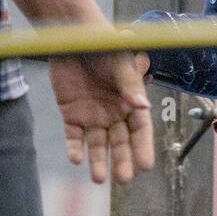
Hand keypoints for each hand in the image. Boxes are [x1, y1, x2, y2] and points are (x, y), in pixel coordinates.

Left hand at [50, 50, 154, 183]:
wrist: (72, 36)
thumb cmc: (103, 45)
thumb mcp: (120, 63)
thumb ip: (130, 84)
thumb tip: (143, 106)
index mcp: (131, 101)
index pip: (140, 129)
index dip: (143, 147)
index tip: (145, 166)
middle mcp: (114, 113)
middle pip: (120, 142)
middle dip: (122, 161)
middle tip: (124, 179)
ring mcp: (92, 115)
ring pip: (98, 145)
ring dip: (99, 161)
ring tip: (99, 178)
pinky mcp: (71, 114)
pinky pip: (73, 136)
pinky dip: (75, 148)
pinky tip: (76, 159)